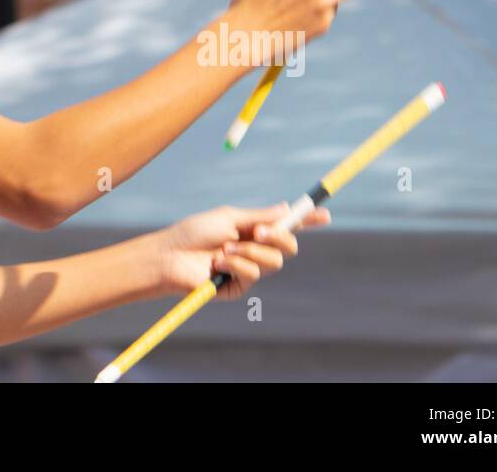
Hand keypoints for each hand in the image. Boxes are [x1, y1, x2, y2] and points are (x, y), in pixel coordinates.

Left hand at [147, 203, 330, 298]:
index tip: (324, 215)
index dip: (306, 222)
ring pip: (274, 262)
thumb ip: (258, 217)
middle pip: (289, 246)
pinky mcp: (240, 287)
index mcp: (253, 229)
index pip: (285, 226)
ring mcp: (249, 269)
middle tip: (260, 232)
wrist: (171, 255)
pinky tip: (217, 264)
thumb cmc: (195, 232)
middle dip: (279, 238)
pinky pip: (253, 274)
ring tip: (224, 249)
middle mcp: (255, 249)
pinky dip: (236, 265)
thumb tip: (286, 209)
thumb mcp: (228, 218)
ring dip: (249, 252)